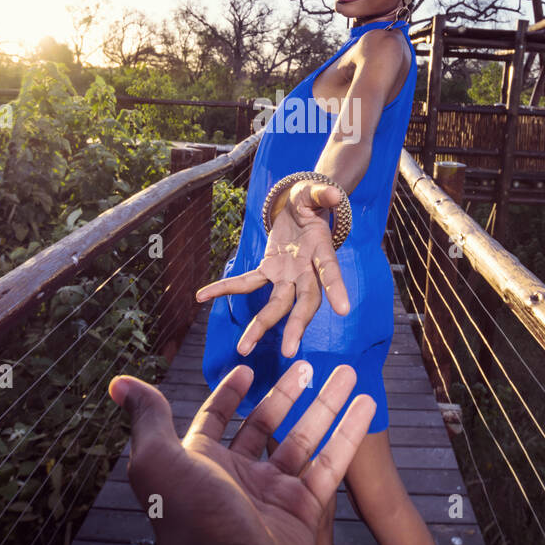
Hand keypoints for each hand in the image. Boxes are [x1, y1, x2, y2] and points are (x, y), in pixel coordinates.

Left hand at [107, 361, 375, 544]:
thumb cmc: (193, 521)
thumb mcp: (160, 463)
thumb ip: (150, 420)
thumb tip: (119, 384)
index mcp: (199, 465)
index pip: (215, 420)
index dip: (228, 394)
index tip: (248, 368)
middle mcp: (235, 478)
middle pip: (265, 425)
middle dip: (286, 394)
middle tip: (308, 365)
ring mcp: (272, 494)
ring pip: (303, 439)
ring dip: (326, 405)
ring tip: (348, 373)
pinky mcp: (303, 510)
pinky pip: (330, 464)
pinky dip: (349, 433)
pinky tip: (365, 405)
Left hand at [196, 179, 350, 357]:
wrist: (301, 210)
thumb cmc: (309, 202)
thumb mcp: (311, 193)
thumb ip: (319, 194)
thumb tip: (331, 192)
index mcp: (321, 251)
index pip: (330, 271)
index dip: (336, 288)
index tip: (343, 309)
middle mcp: (306, 271)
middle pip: (305, 301)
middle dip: (297, 325)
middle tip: (289, 351)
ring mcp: (287, 275)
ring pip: (277, 305)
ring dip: (261, 326)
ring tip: (243, 348)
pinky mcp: (269, 271)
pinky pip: (247, 283)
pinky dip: (225, 288)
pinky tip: (202, 295)